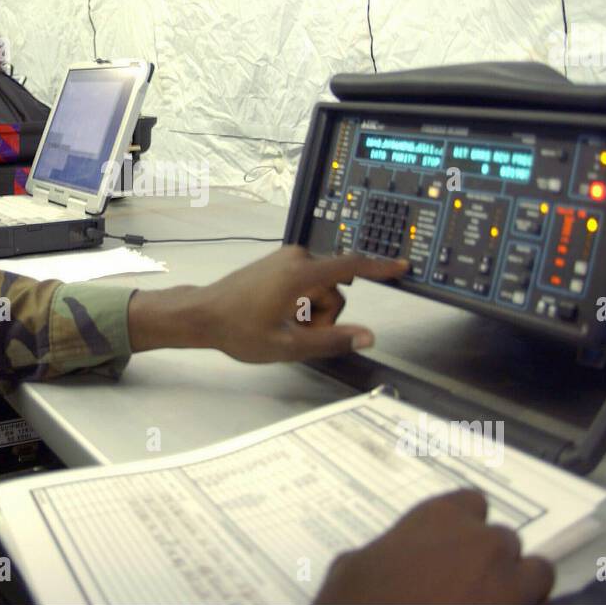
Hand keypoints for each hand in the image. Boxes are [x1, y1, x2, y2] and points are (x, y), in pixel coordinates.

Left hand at [130, 246, 407, 361]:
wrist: (203, 315)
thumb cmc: (239, 330)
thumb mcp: (288, 345)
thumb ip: (332, 341)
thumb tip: (367, 337)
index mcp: (300, 274)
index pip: (351, 268)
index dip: (380, 269)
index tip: (402, 266)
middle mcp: (296, 258)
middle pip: (334, 291)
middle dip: (323, 317)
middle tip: (296, 333)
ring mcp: (286, 258)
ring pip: (321, 289)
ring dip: (311, 312)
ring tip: (284, 325)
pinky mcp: (279, 263)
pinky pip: (306, 283)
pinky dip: (301, 302)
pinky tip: (279, 315)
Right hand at [314, 490, 554, 604]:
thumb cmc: (358, 602)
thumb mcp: (351, 567)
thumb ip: (384, 551)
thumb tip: (386, 560)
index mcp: (440, 519)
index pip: (472, 502)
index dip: (465, 527)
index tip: (453, 547)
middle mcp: (483, 544)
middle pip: (505, 540)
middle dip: (492, 561)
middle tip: (468, 585)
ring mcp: (510, 585)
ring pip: (537, 573)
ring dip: (522, 585)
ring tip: (497, 601)